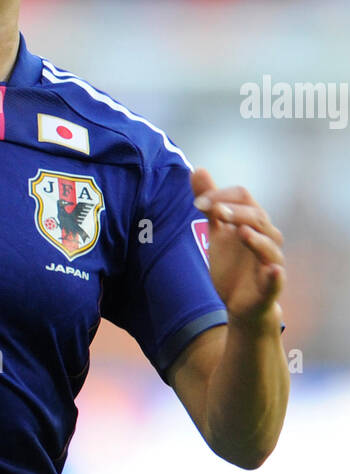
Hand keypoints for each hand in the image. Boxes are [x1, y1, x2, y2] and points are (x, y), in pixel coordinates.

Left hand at [191, 168, 284, 329]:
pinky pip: (277, 278)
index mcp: (253, 221)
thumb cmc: (231, 264)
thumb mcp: (217, 231)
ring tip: (240, 231)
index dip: (221, 195)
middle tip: (213, 210)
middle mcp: (267, 237)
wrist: (238, 303)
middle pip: (256, 216)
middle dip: (235, 212)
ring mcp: (271, 261)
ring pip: (269, 245)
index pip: (243, 196)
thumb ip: (211, 202)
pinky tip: (272, 270)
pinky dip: (275, 274)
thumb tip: (198, 169)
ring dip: (255, 238)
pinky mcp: (271, 285)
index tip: (196, 202)